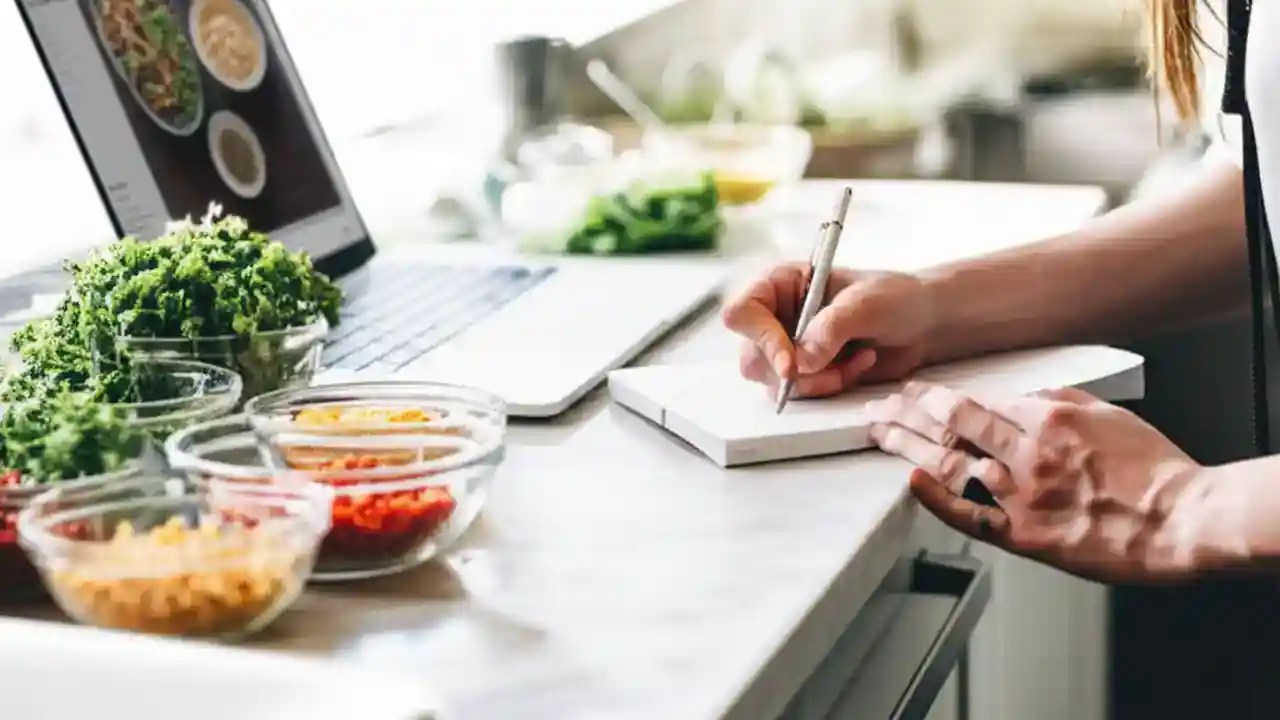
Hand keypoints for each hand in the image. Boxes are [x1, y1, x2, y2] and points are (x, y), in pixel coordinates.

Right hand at [721, 265, 936, 397]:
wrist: (925, 322)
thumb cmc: (895, 297)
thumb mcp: (865, 304)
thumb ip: (830, 328)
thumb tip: (801, 361)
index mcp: (780, 284)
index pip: (742, 313)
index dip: (760, 339)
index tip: (791, 365)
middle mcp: (776, 316)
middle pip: (752, 356)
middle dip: (791, 372)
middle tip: (829, 370)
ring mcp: (789, 347)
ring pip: (773, 382)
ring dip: (816, 381)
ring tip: (854, 361)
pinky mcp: (807, 372)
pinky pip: (800, 393)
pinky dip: (829, 387)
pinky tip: (856, 366)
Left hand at [866, 383, 1214, 583]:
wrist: (1182, 521)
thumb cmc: (1155, 472)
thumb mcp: (1110, 415)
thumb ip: (1062, 401)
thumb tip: (1028, 397)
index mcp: (1048, 420)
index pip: (975, 402)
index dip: (936, 397)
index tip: (914, 392)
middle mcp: (1027, 452)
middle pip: (953, 426)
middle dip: (909, 412)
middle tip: (880, 406)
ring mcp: (1021, 494)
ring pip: (950, 462)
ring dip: (909, 444)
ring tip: (880, 431)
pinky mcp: (1024, 534)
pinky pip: (969, 514)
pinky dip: (936, 496)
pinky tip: (911, 480)